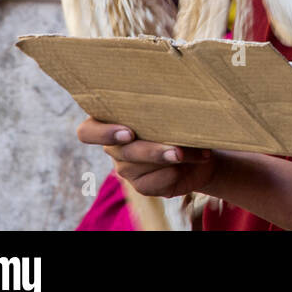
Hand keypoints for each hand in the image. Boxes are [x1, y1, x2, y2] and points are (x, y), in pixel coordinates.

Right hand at [76, 116, 216, 197]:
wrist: (204, 146)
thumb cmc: (185, 118)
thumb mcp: (174, 108)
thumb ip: (163, 107)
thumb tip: (173, 107)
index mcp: (113, 119)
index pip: (88, 131)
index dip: (102, 134)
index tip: (128, 133)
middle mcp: (114, 146)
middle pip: (120, 151)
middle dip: (151, 151)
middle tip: (177, 151)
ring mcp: (125, 167)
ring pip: (137, 167)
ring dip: (170, 159)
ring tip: (195, 153)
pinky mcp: (140, 184)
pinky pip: (147, 185)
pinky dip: (170, 175)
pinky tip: (187, 165)